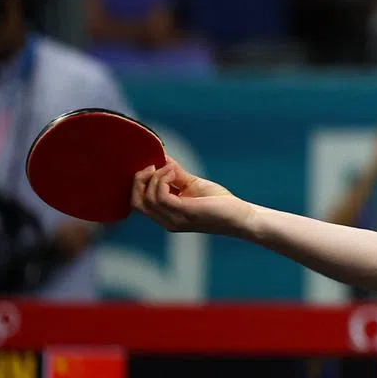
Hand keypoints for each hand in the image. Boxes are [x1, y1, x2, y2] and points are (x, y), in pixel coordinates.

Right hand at [132, 159, 253, 235]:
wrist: (240, 216)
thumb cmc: (219, 202)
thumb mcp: (191, 184)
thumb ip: (175, 173)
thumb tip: (162, 156)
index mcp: (166, 216)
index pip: (137, 203)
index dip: (138, 182)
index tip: (151, 165)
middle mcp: (166, 221)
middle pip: (135, 202)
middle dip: (139, 179)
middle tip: (153, 165)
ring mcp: (174, 220)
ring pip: (147, 198)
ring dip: (155, 176)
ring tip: (170, 168)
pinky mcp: (185, 213)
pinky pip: (161, 196)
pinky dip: (163, 179)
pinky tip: (175, 173)